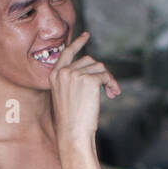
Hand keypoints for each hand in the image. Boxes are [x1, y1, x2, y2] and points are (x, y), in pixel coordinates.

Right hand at [50, 32, 120, 154]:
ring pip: (99, 67)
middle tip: (110, 88)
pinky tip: (113, 94)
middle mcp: (63, 72)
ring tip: (111, 93)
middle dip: (101, 73)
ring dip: (108, 79)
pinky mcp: (88, 80)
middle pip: (89, 61)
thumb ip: (74, 80)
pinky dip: (112, 84)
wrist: (73, 133)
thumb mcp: (67, 96)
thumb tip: (95, 69)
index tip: (86, 35)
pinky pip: (105, 76)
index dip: (78, 43)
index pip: (67, 53)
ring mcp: (75, 74)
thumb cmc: (71, 121)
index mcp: (54, 76)